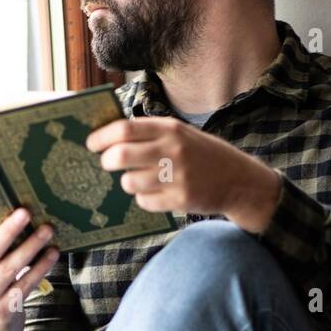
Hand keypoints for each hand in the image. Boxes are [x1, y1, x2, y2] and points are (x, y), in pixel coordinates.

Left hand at [85, 115, 280, 232]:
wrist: (240, 180)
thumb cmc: (203, 155)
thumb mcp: (182, 134)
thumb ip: (152, 134)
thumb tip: (110, 138)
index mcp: (171, 129)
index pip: (125, 129)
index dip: (101, 137)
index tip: (90, 143)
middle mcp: (173, 151)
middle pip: (120, 156)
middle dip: (107, 162)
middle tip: (107, 163)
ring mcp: (176, 177)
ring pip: (129, 182)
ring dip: (127, 182)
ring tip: (138, 179)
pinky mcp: (180, 200)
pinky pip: (145, 201)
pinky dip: (144, 198)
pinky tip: (156, 193)